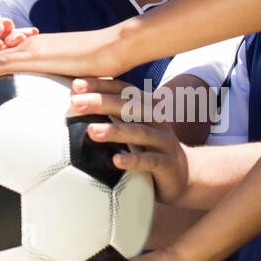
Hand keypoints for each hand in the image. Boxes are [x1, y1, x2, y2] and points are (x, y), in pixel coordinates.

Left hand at [0, 27, 124, 84]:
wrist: (115, 47)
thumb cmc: (104, 63)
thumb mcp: (79, 75)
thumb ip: (67, 85)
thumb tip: (68, 102)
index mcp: (38, 49)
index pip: (5, 55)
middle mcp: (30, 45)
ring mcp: (31, 49)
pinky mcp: (35, 56)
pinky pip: (1, 64)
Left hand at [69, 77, 190, 205]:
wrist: (186, 175)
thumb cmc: (149, 148)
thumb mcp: (134, 128)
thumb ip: (113, 116)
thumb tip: (74, 104)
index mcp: (146, 107)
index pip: (122, 90)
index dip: (100, 85)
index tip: (75, 85)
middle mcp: (156, 120)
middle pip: (128, 106)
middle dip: (101, 102)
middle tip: (75, 103)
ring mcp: (163, 141)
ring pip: (138, 132)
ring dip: (114, 131)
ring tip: (91, 131)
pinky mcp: (168, 164)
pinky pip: (149, 161)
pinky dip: (133, 160)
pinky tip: (115, 161)